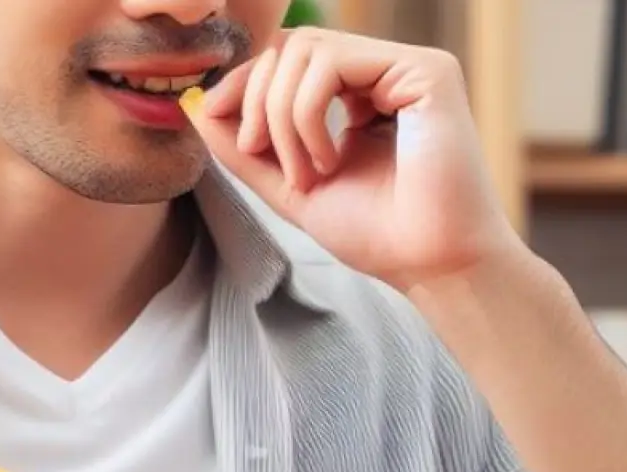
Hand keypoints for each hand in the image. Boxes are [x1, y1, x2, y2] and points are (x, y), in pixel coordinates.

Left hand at [189, 28, 523, 292]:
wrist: (432, 267)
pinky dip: (309, 113)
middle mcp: (388, 74)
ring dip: (283, 115)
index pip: (287, 62)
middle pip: (290, 48)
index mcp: (364, 96)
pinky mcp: (426, 71)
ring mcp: (409, 68)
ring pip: (305, 50)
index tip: (234, 138)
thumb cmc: (380, 237)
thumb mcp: (293, 187)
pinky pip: (332, 61)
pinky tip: (330, 160)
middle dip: (259, 103)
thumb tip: (195, 102)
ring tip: (307, 173)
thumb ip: (247, 148)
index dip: (246, 89)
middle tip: (265, 160)